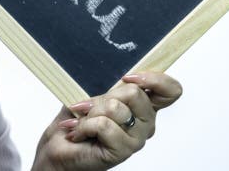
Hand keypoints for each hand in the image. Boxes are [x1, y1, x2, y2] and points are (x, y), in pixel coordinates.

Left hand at [32, 72, 182, 170]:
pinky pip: (103, 125)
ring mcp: (136, 139)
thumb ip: (110, 85)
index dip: (155, 79)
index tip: (128, 77)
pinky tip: (78, 133)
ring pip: (115, 108)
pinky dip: (83, 125)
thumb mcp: (92, 93)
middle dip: (103, 96)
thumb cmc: (76, 119)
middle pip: (135, 93)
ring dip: (89, 112)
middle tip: (88, 107)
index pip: (170, 90)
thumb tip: (122, 76)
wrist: (58, 146)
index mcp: (142, 105)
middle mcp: (145, 123)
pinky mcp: (123, 151)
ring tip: (81, 121)